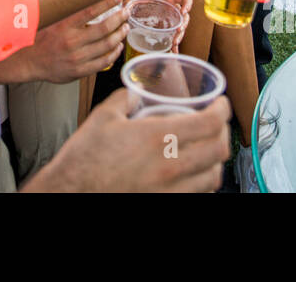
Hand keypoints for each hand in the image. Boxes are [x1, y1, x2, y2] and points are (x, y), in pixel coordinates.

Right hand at [20, 0, 127, 83]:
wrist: (29, 62)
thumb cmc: (41, 39)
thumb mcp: (51, 21)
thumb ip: (67, 12)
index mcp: (64, 26)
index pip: (90, 11)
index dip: (107, 2)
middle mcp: (71, 41)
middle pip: (104, 28)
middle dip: (119, 19)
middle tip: (125, 13)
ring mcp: (76, 57)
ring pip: (106, 45)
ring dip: (119, 36)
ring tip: (124, 29)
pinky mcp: (79, 70)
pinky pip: (103, 62)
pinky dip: (114, 53)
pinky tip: (117, 47)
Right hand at [21, 90, 230, 191]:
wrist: (70, 192)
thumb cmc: (83, 159)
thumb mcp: (103, 117)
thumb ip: (126, 99)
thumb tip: (137, 91)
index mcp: (157, 138)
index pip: (209, 122)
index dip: (223, 110)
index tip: (220, 104)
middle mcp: (169, 166)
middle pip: (219, 149)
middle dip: (224, 132)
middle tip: (217, 123)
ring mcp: (170, 190)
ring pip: (213, 176)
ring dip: (216, 159)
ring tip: (208, 149)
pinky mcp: (165, 203)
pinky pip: (198, 195)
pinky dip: (203, 182)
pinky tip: (193, 174)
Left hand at [126, 0, 192, 50]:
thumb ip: (129, 1)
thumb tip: (123, 10)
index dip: (187, 4)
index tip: (183, 11)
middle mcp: (173, 8)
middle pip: (185, 17)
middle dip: (183, 25)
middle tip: (178, 31)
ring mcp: (171, 19)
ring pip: (181, 28)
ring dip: (179, 36)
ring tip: (174, 44)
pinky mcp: (167, 28)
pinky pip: (174, 36)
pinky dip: (175, 45)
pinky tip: (173, 52)